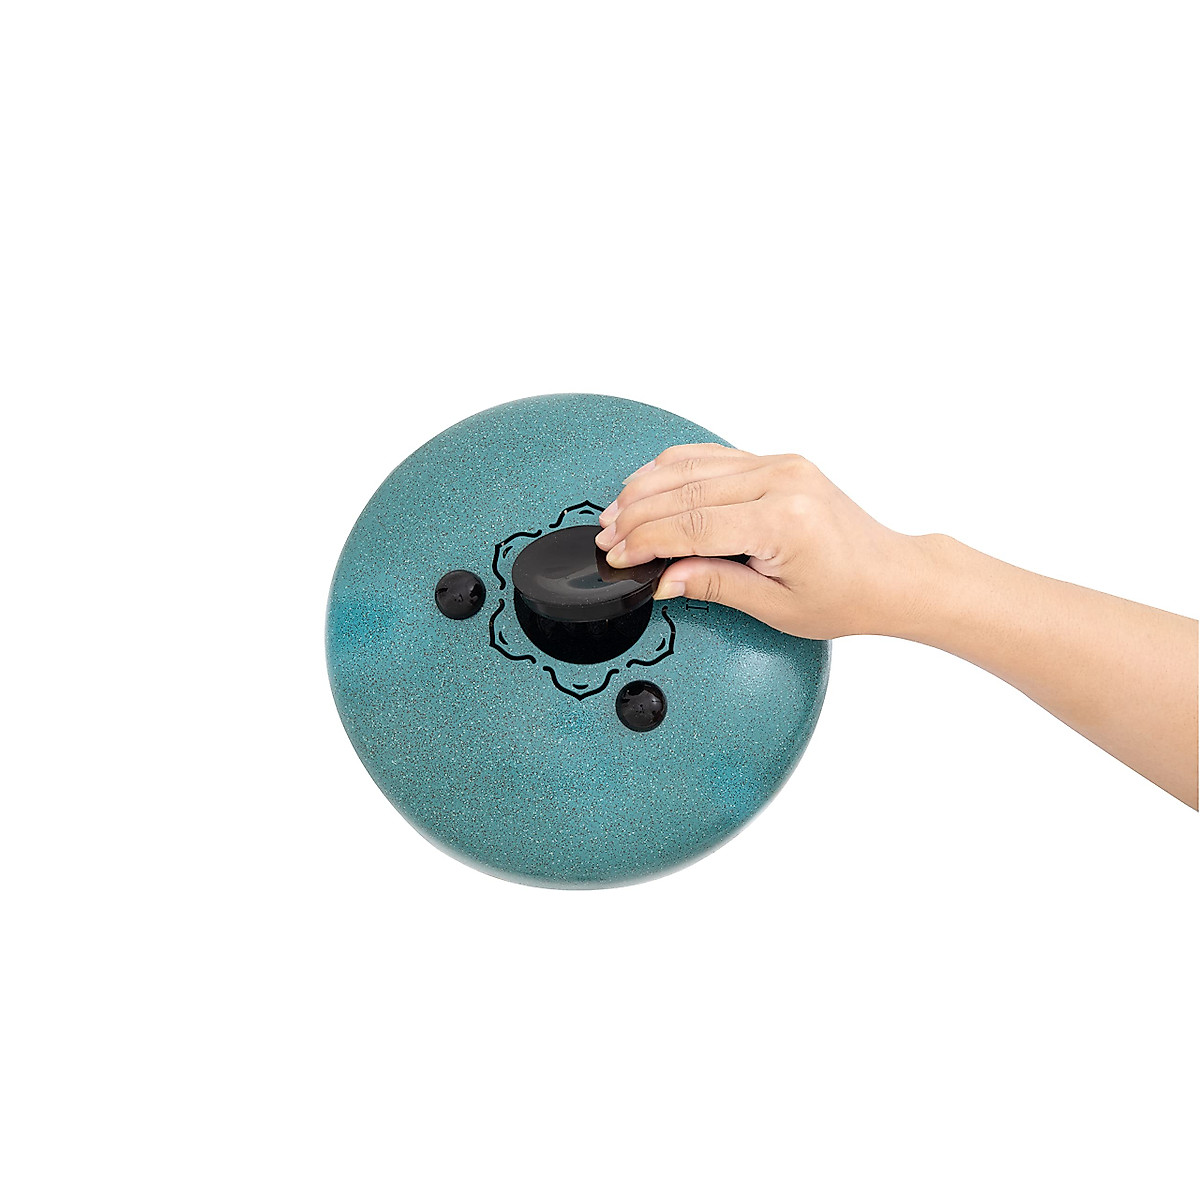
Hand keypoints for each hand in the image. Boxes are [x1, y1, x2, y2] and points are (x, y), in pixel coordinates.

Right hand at [595, 443, 936, 639]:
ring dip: (648, 486)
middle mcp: (782, 480)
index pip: (692, 524)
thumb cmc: (847, 594)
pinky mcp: (778, 461)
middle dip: (637, 514)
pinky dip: (675, 468)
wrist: (889, 574)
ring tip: (618, 512)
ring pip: (693, 464)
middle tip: (608, 537)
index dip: (647, 541)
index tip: (620, 556)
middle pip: (685, 489)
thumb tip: (663, 577)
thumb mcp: (775, 607)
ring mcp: (780, 464)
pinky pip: (713, 456)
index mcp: (783, 519)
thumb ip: (713, 585)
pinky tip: (651, 484)